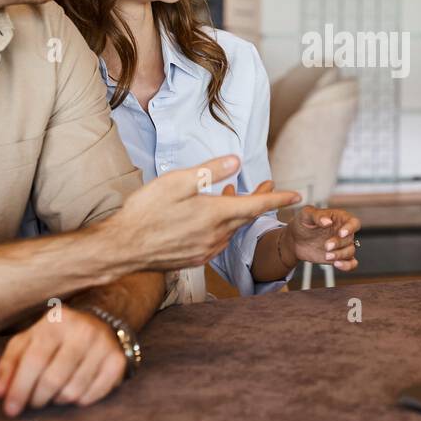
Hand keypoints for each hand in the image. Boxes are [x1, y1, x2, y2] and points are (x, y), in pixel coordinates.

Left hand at [0, 307, 127, 416]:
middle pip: (54, 378)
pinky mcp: (117, 360)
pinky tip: (75, 391)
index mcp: (55, 320)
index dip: (19, 388)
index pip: (34, 360)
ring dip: (58, 400)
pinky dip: (80, 401)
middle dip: (38, 398)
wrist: (96, 325)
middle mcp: (83, 329)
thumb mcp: (27, 342)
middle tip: (34, 402)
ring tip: (55, 393)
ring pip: (73, 390)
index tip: (10, 410)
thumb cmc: (54, 338)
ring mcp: (103, 344)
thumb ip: (9, 365)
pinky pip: (94, 395)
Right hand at [106, 156, 301, 274]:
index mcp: (215, 214)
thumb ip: (210, 171)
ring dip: (237, 212)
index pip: (256, 205)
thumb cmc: (146, 211)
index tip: (298, 195)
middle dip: (259, 199)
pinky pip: (218, 241)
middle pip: (247, 216)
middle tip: (269, 184)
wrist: (123, 248)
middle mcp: (216, 236)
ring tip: (233, 195)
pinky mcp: (195, 259)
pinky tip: (211, 217)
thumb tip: (237, 161)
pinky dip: (222, 226)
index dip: (278, 198)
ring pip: (232, 229)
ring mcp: (206, 250)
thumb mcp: (177, 182)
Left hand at [285, 206, 361, 271]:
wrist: (295, 240)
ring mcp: (342, 246)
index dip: (350, 228)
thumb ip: (317, 215)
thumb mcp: (306, 214)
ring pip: (350, 252)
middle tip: (326, 246)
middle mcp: (344, 232)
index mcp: (340, 219)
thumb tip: (328, 221)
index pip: (354, 222)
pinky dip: (347, 265)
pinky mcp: (339, 257)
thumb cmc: (303, 223)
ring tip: (327, 256)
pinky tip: (337, 264)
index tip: (341, 233)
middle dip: (339, 244)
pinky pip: (350, 263)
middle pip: (350, 239)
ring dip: (340, 255)